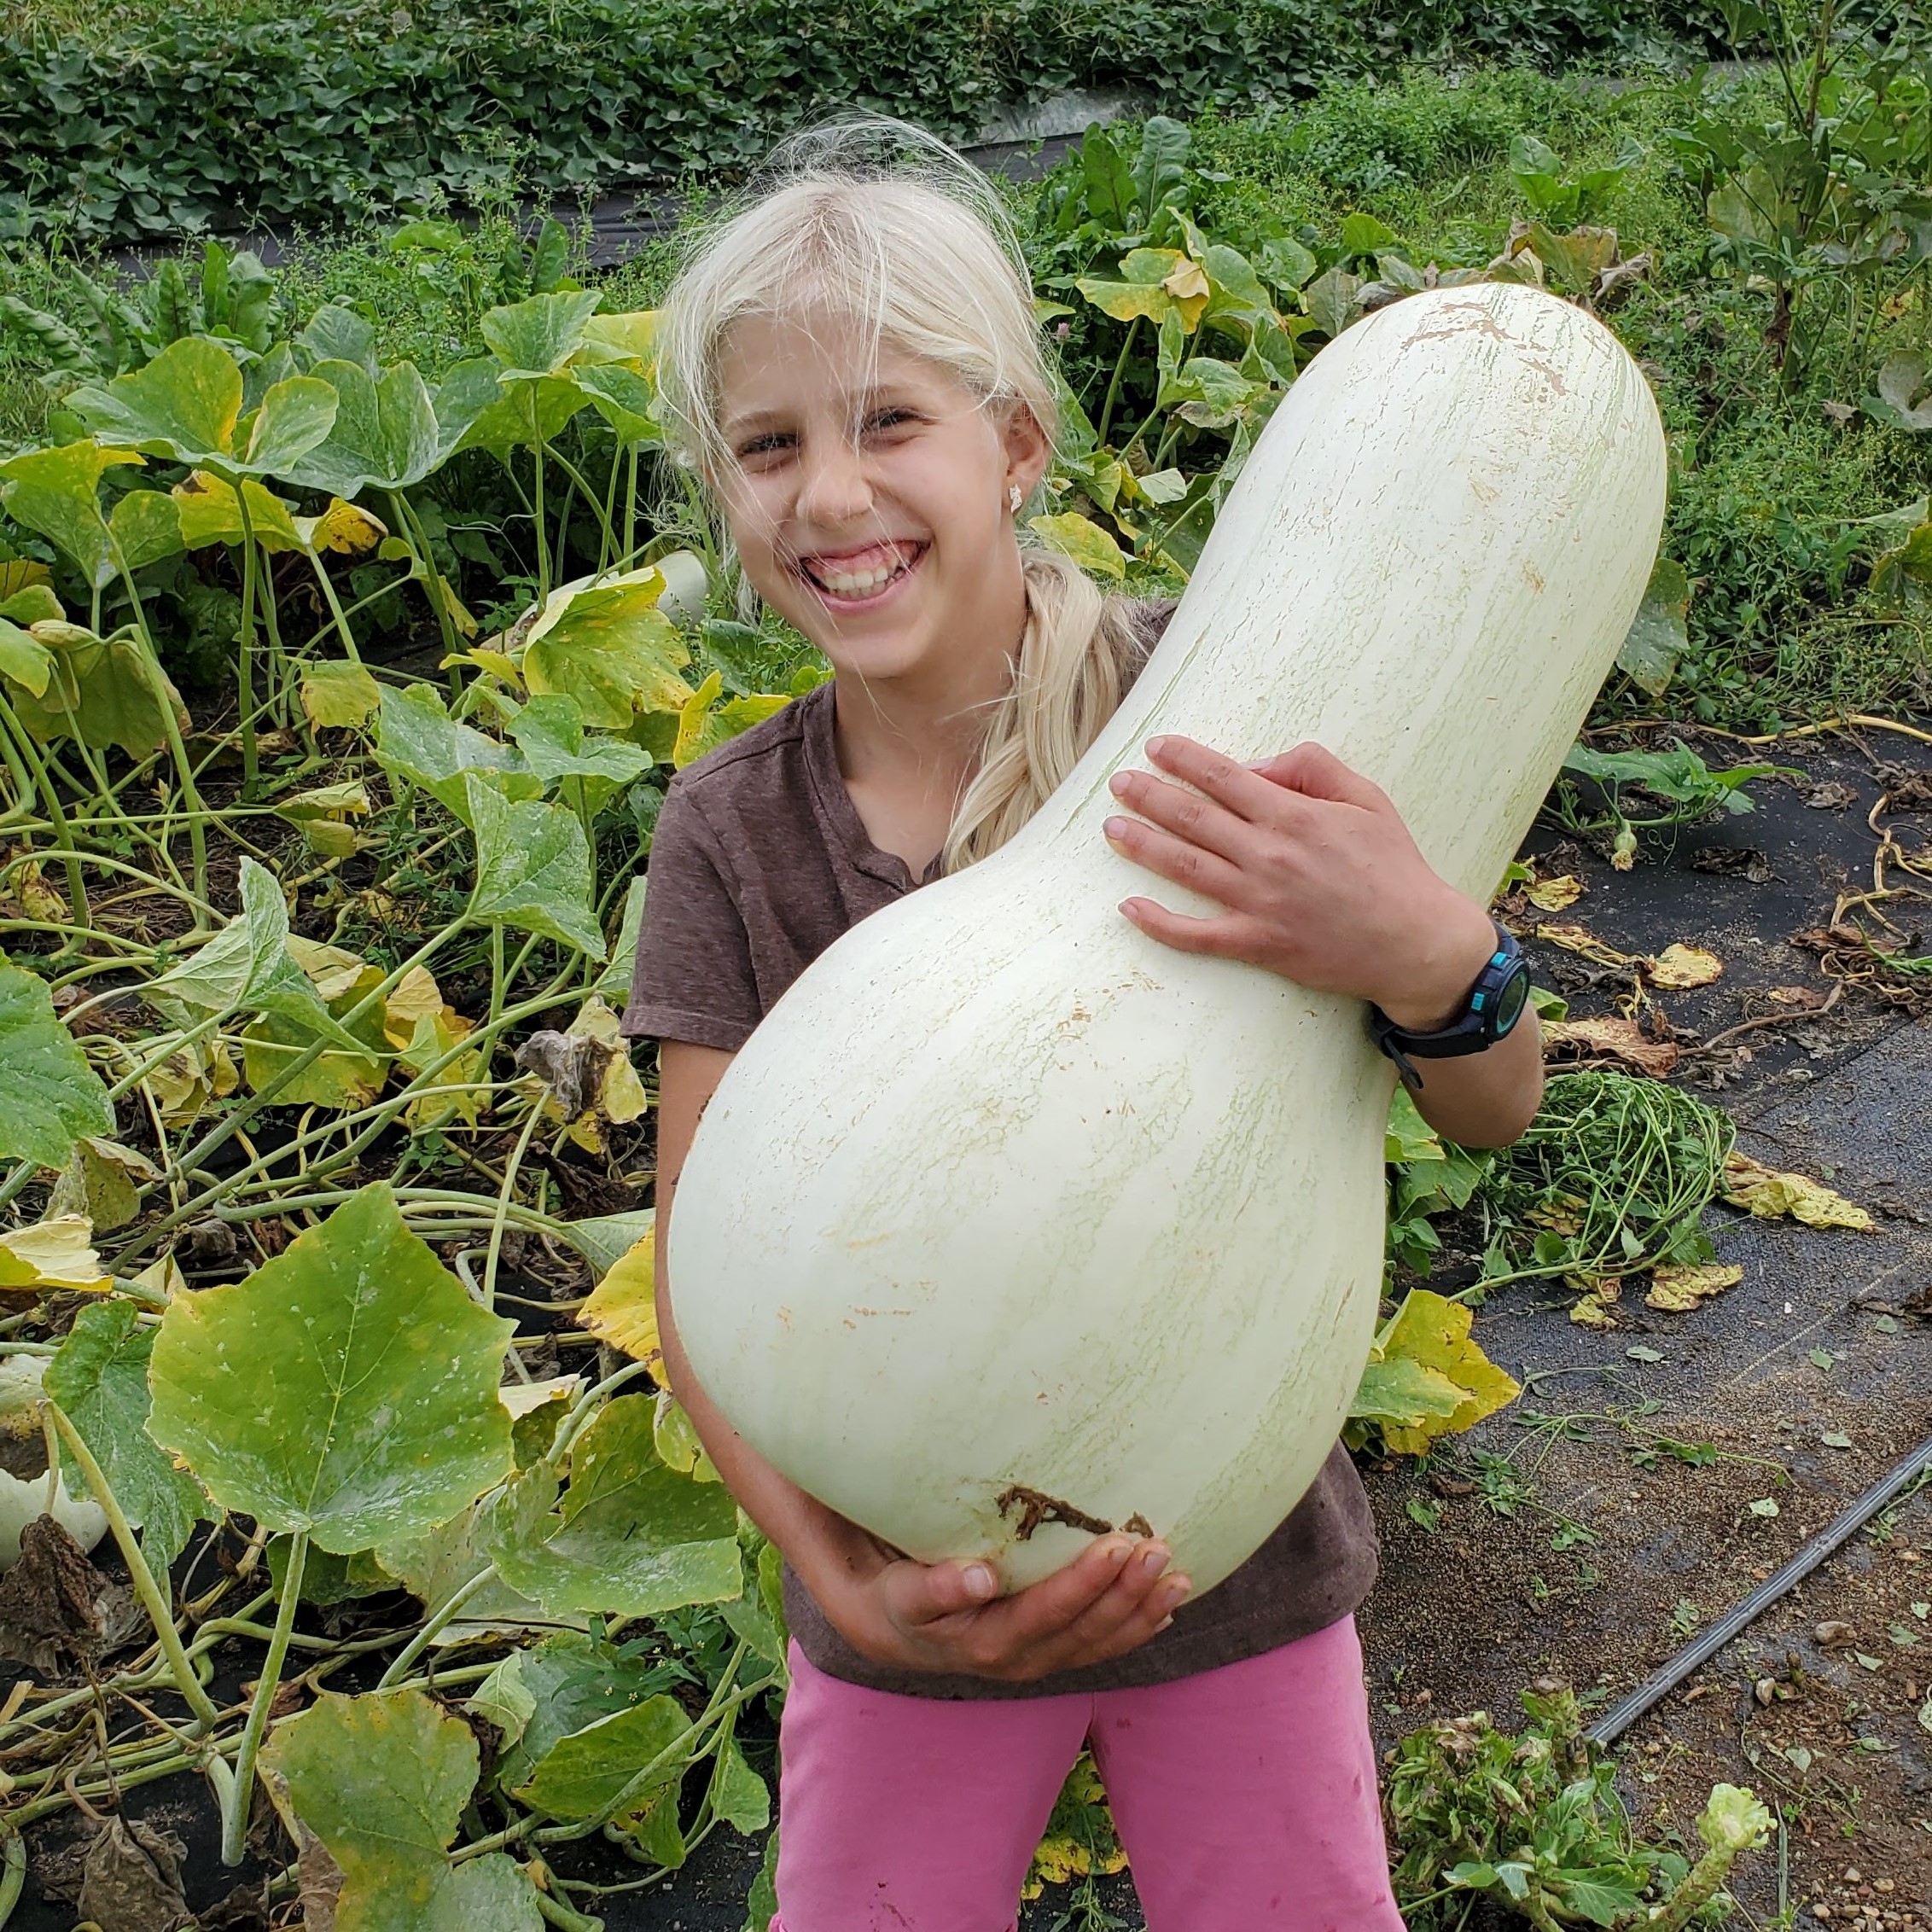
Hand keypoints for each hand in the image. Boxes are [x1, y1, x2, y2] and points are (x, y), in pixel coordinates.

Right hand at [813, 1520, 1189, 1683]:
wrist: (900, 1634)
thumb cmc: (903, 1598)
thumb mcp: (906, 1593)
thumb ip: (937, 1587)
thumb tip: (980, 1579)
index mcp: (990, 1643)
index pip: (1048, 1613)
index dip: (1085, 1583)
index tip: (1117, 1546)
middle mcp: (1023, 1661)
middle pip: (1086, 1630)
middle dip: (1127, 1591)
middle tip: (1158, 1547)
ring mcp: (1042, 1660)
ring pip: (1102, 1641)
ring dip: (1143, 1610)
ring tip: (1179, 1576)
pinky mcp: (1052, 1653)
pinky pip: (1102, 1645)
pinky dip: (1137, 1627)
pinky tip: (1167, 1607)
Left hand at [1103, 735, 1496, 1028]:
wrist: (1414, 942)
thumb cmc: (1394, 866)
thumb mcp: (1366, 797)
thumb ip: (1312, 768)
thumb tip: (1259, 765)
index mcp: (1293, 815)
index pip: (1224, 777)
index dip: (1184, 759)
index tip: (1156, 747)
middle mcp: (1268, 855)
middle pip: (1192, 818)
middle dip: (1149, 795)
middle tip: (1118, 783)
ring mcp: (1258, 902)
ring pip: (1185, 867)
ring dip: (1143, 845)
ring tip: (1111, 828)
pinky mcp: (1258, 944)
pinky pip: (1196, 935)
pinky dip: (1159, 923)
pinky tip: (1128, 907)